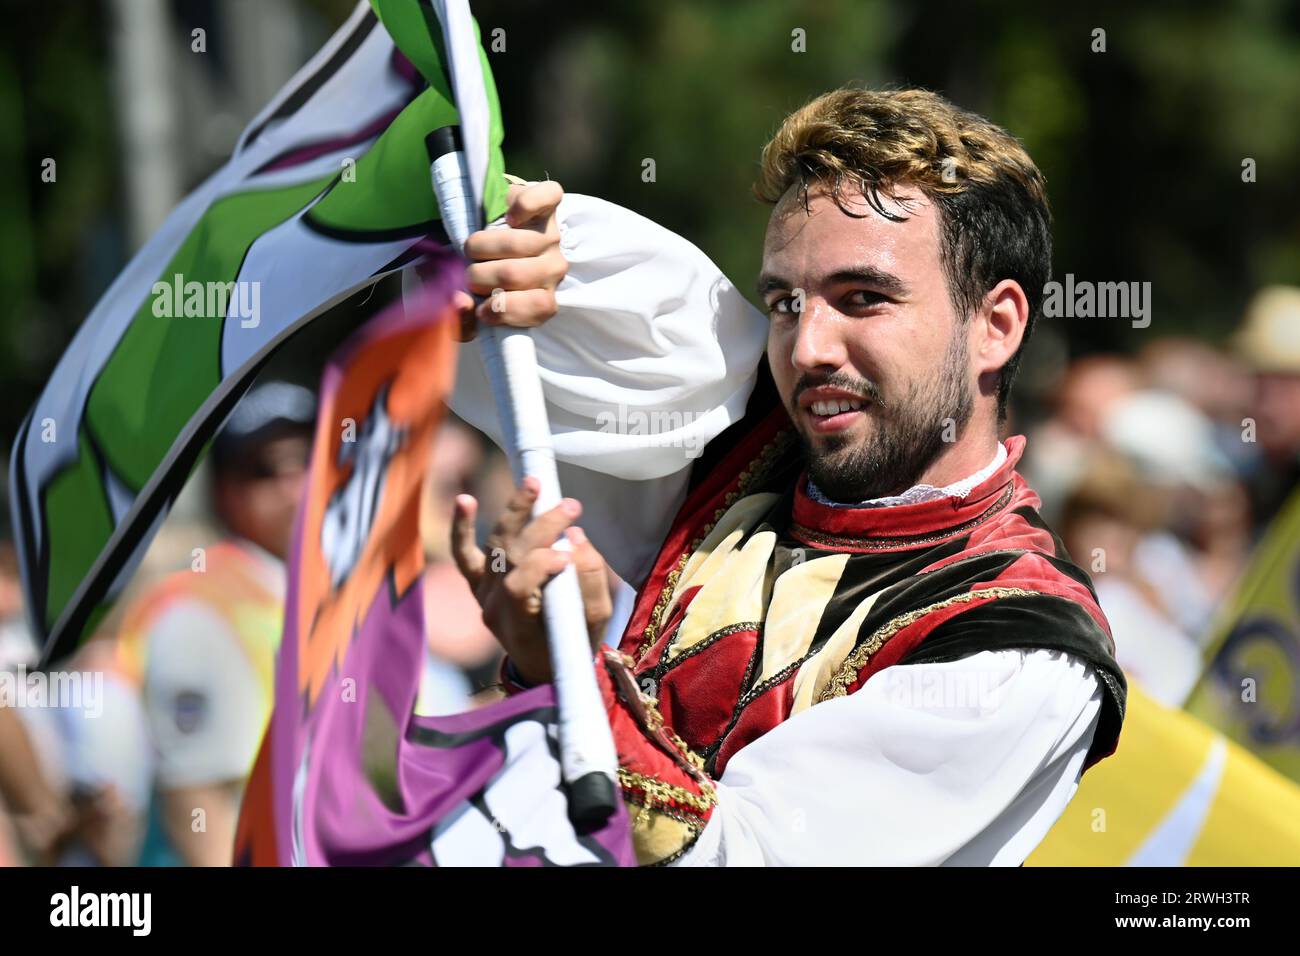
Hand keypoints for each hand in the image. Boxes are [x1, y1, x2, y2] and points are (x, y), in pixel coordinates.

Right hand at [451, 178, 566, 341]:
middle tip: (469, 273)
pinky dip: (523, 206)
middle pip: (514, 275)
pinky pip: (546, 199)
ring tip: (474, 249)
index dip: (504, 310)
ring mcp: (552, 234)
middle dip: (479, 277)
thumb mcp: (471, 302)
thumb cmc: (480, 272)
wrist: (484, 230)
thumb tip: (460, 302)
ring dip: (482, 245)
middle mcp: (554, 267)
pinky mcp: (549, 203)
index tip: (481, 309)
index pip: (541, 307)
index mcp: (543, 294)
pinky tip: (509, 217)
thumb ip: (463, 318)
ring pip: (516, 244)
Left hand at [451, 477, 612, 684]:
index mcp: (518, 624)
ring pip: (494, 544)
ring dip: (514, 512)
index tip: (569, 556)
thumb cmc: (572, 641)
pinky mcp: (478, 582)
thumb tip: (576, 536)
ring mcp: (482, 593)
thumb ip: (590, 581)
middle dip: (541, 528)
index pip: (519, 585)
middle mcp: (492, 606)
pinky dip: (461, 528)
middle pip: (510, 556)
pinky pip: (464, 554)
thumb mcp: (593, 621)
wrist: (543, 664)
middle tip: (571, 507)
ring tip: (534, 484)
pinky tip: (465, 500)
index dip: (541, 565)